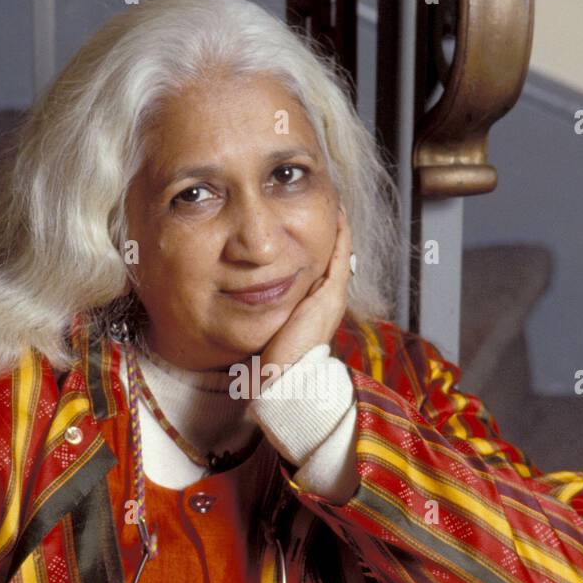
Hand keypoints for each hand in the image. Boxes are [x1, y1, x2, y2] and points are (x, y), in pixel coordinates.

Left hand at [256, 205, 352, 391]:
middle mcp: (327, 301)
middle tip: (325, 203)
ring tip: (332, 202)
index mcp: (314, 309)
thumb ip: (263, 313)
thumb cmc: (271, 363)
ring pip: (339, 253)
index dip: (312, 246)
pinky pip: (340, 255)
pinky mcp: (330, 296)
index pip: (318, 269)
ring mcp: (332, 298)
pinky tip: (337, 212)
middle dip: (326, 231)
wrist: (285, 380)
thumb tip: (242, 299)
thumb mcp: (267, 329)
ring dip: (337, 228)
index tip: (305, 224)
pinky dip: (340, 233)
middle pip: (331, 257)